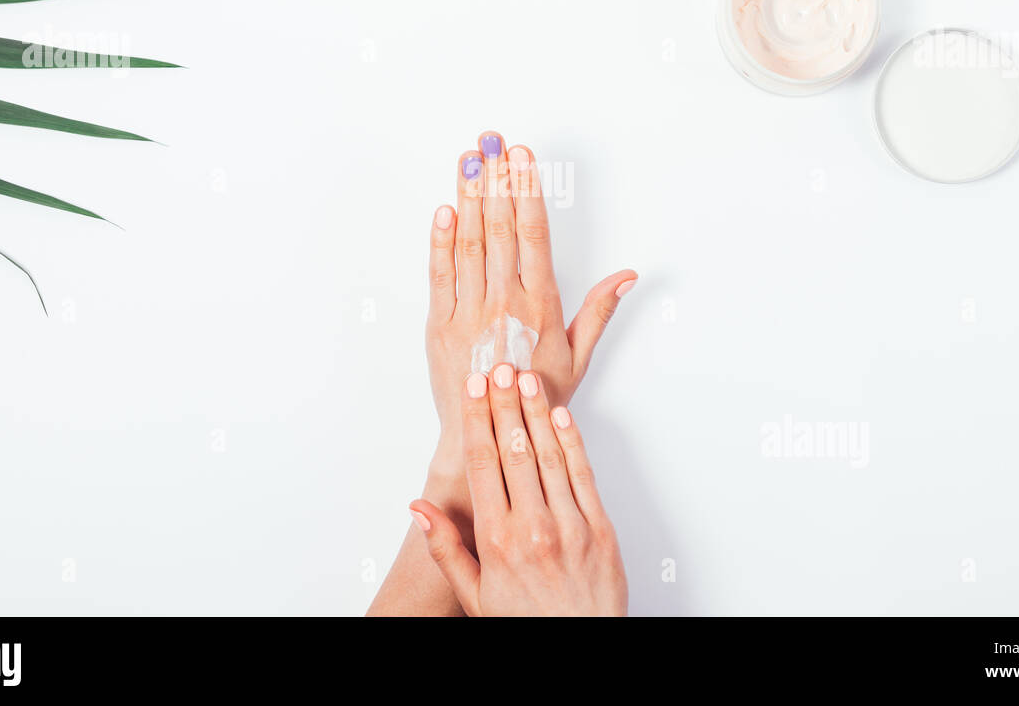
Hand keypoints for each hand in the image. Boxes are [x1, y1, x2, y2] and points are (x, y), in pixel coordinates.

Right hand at [410, 364, 627, 616]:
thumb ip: (446, 548)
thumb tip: (417, 508)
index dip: (478, 421)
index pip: (483, 465)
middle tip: (498, 367)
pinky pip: (583, 476)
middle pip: (515, 450)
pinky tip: (561, 416)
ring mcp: (570, 527)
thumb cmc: (525, 624)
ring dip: (537, 412)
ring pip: (549, 456)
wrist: (580, 652)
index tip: (474, 389)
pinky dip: (572, 442)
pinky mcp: (601, 530)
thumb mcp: (474, 595)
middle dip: (505, 404)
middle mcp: (533, 528)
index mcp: (496, 541)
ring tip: (525, 378)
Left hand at [425, 131, 635, 473]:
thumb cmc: (534, 396)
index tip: (524, 160)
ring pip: (471, 243)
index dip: (527, 194)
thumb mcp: (578, 357)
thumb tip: (628, 275)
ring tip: (471, 160)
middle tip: (494, 143)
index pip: (534, 237)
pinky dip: (441, 240)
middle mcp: (505, 303)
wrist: (487, 435)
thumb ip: (599, 311)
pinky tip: (445, 208)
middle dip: (497, 181)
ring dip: (469, 197)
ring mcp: (470, 312)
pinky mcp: (440, 324)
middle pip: (501, 229)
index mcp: (541, 306)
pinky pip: (441, 274)